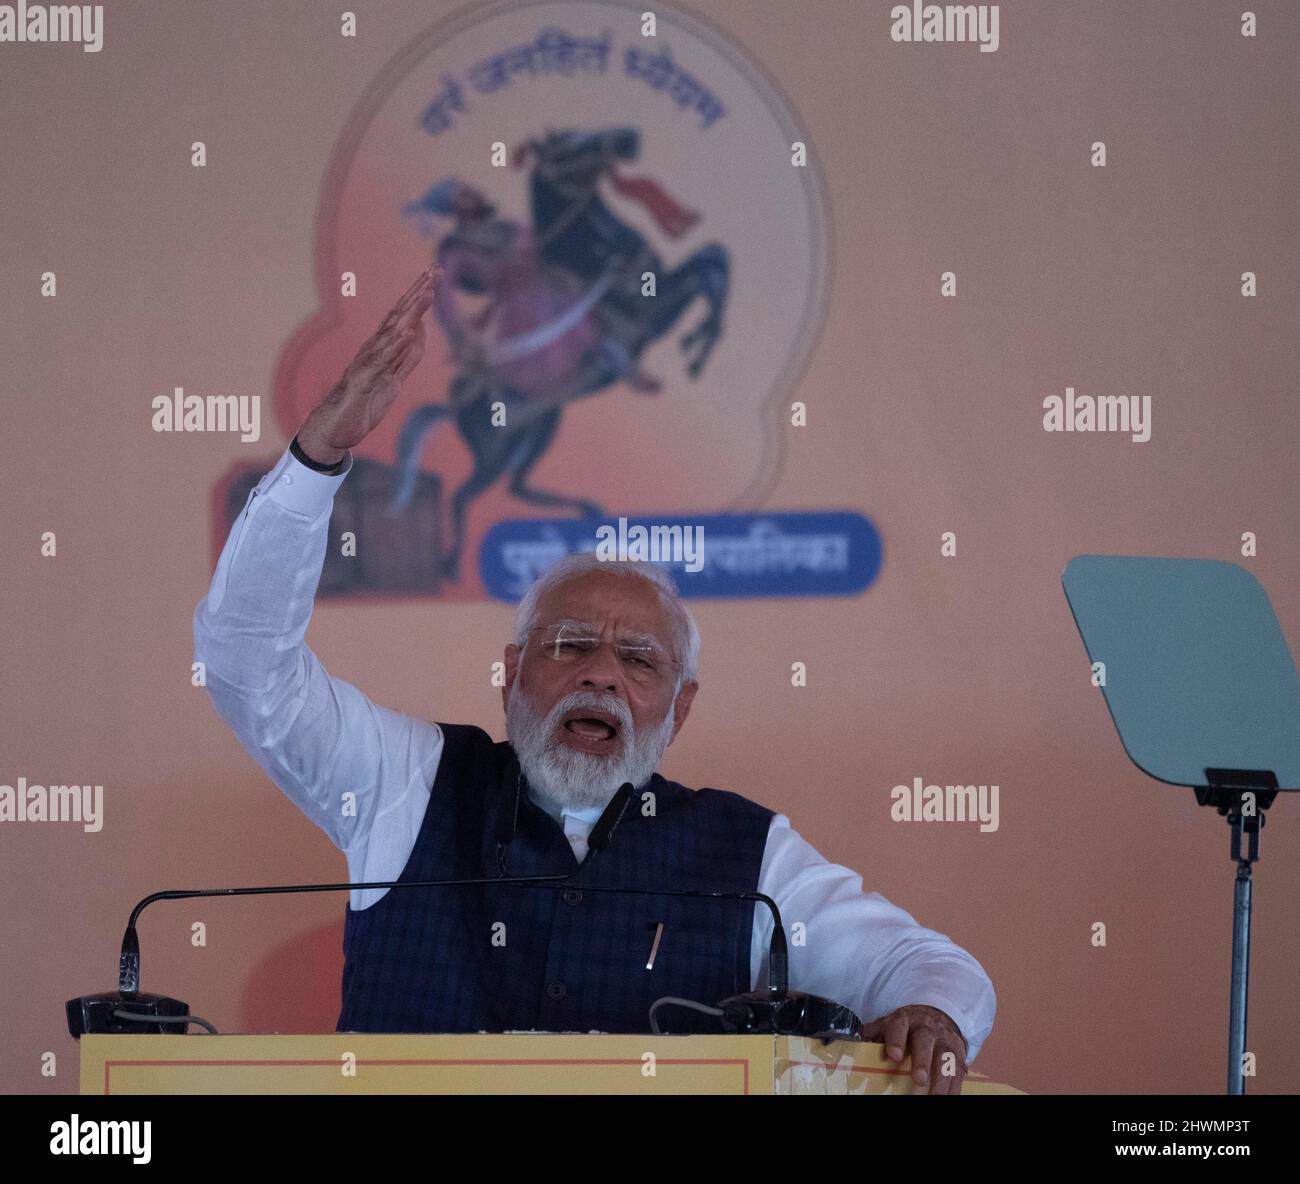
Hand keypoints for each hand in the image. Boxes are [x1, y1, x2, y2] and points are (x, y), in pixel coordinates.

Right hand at [297, 265, 442, 464]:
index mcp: (383, 348)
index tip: (434, 273)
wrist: (335, 429)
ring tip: (428, 293)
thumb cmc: (363, 403)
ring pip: (393, 333)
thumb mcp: (394, 378)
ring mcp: (369, 363)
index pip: (403, 316)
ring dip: (411, 313)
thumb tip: (418, 331)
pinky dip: (396, 346)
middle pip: (399, 316)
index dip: (418, 295)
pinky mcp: (364, 381)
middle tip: (436, 270)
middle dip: (418, 293)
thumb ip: (407, 356)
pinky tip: (408, 332)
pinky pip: (383, 362)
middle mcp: (375, 349)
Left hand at [860, 1005, 968, 1094]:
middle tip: (919, 1079)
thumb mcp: (889, 1024)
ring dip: (942, 1079)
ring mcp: (944, 1041)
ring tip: (935, 1096)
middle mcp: (926, 1028)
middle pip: (925, 1041)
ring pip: (945, 1058)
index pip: (899, 1027)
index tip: (893, 1056)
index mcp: (905, 1020)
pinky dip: (954, 1087)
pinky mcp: (958, 1055)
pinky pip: (958, 1071)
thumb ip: (873, 1033)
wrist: (937, 1016)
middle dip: (923, 1061)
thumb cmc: (907, 1027)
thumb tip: (850, 1044)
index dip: (896, 1040)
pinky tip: (948, 1098)